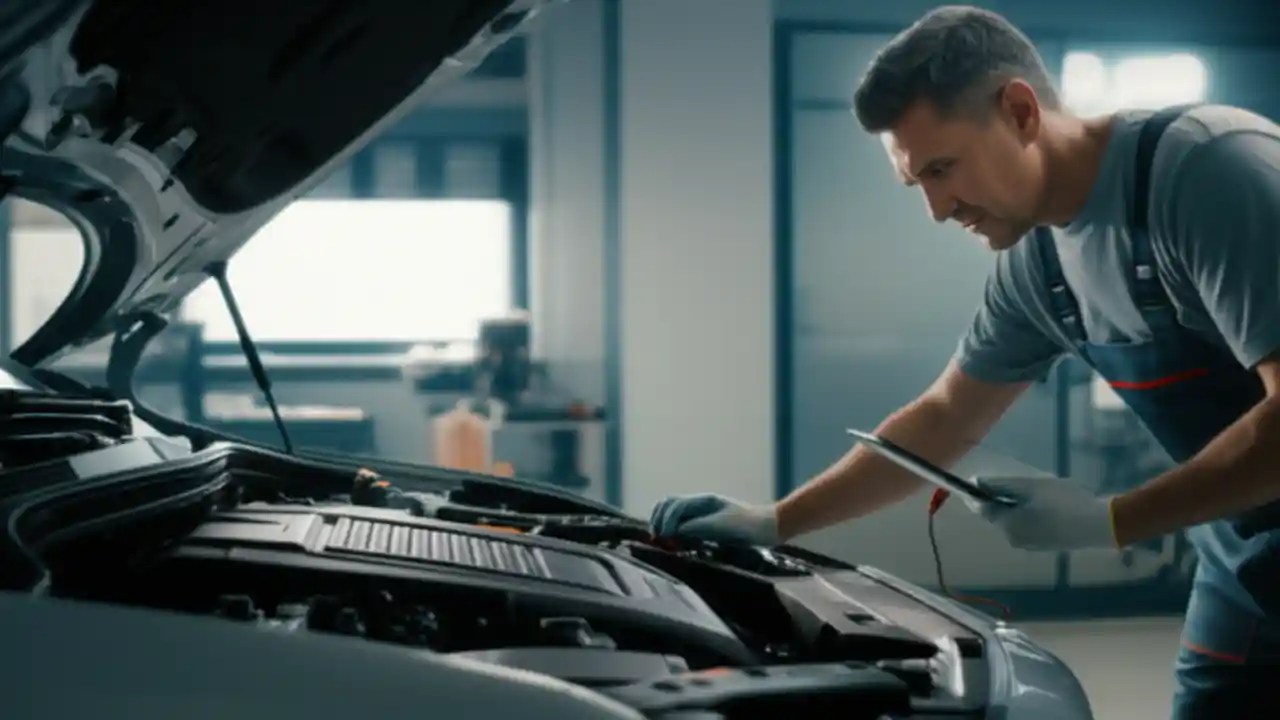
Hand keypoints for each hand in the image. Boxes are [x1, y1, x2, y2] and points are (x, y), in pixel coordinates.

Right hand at [649, 494, 778, 545]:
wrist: (769, 527)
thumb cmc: (748, 526)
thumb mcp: (722, 527)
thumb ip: (697, 527)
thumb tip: (674, 530)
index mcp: (703, 501)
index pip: (673, 505)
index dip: (665, 521)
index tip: (664, 538)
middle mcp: (699, 504)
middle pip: (667, 504)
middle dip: (659, 520)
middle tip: (658, 539)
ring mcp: (702, 512)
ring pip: (673, 512)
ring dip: (664, 524)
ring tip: (664, 541)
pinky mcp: (705, 523)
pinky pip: (682, 522)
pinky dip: (673, 529)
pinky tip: (675, 542)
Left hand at [966, 475, 1117, 550]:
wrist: (1100, 525)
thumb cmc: (1062, 502)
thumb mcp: (1029, 487)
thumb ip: (1000, 485)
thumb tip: (976, 483)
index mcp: (1007, 526)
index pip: (981, 509)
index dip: (975, 494)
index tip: (973, 481)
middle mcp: (1014, 539)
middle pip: (997, 515)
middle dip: (998, 498)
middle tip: (1014, 482)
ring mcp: (1030, 545)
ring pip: (1012, 520)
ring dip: (1015, 506)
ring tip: (1035, 491)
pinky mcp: (1044, 545)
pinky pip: (1026, 526)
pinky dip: (1028, 514)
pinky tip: (1046, 504)